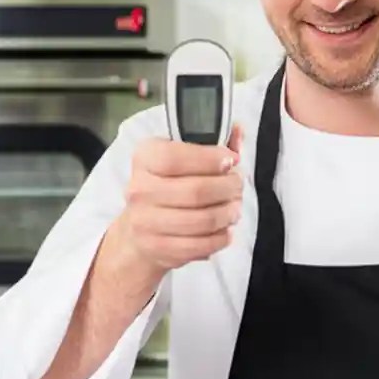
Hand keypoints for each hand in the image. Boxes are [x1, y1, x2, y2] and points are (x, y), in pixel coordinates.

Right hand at [119, 123, 244, 270]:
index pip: (175, 157)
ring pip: (202, 220)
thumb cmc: (168, 184)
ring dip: (228, 213)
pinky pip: (200, 245)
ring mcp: (146, 222)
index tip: (231, 160)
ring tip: (234, 207)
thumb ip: (213, 142)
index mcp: (145, 158)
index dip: (210, 159)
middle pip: (196, 191)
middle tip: (238, 186)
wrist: (140, 227)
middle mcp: (139, 189)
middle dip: (228, 187)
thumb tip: (238, 130)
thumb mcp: (184, 155)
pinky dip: (221, 237)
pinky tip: (225, 229)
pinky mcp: (158, 247)